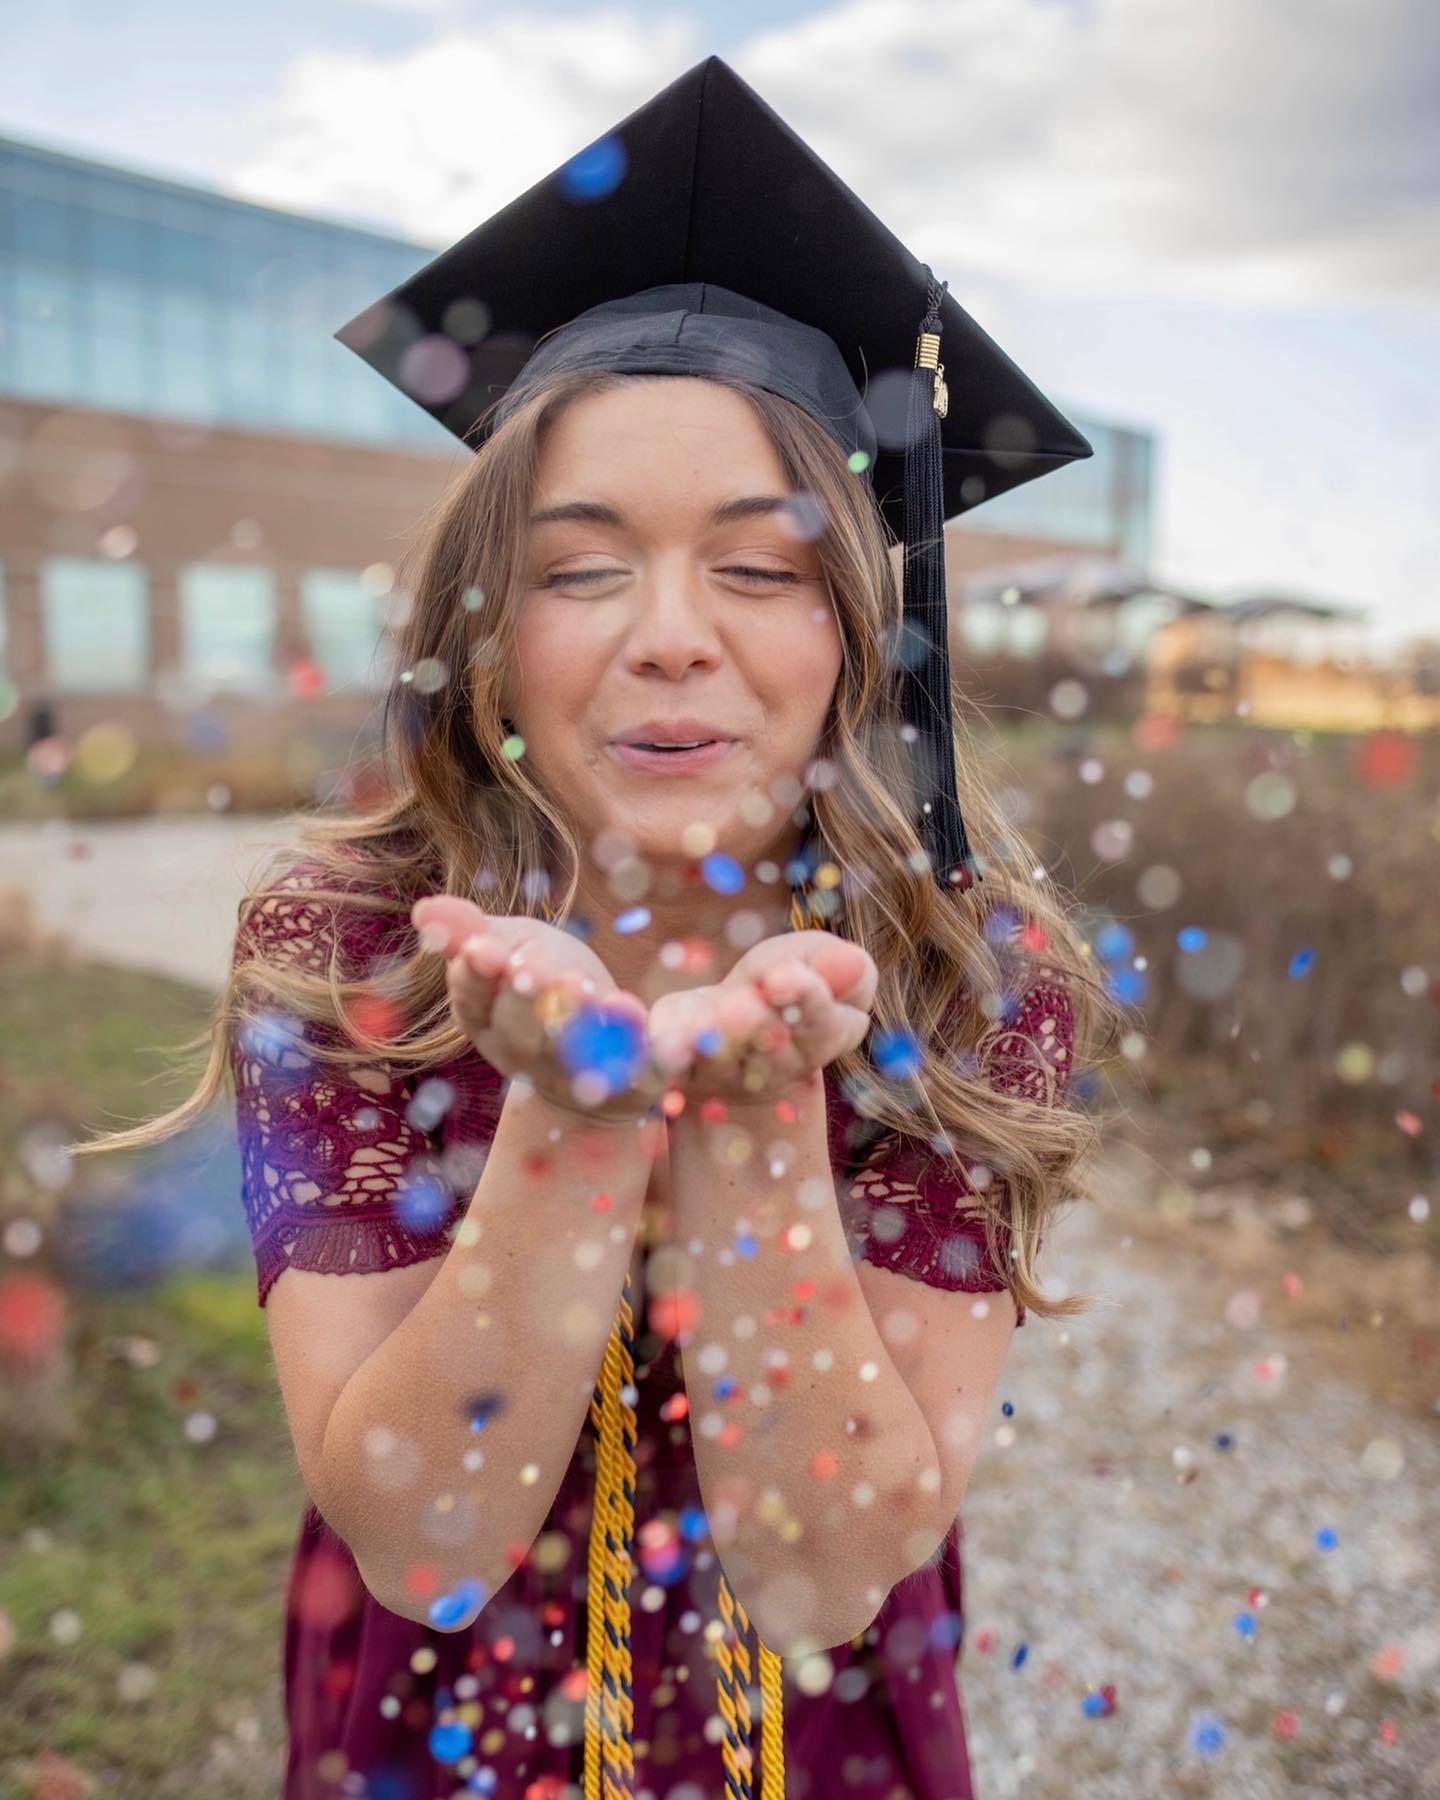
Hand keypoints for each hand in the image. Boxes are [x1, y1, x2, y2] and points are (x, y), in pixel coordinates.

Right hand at [411, 895, 661, 1123]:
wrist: (599, 1062)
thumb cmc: (544, 982)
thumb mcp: (506, 947)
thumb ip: (471, 931)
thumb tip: (425, 909)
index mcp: (487, 1019)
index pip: (473, 999)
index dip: (477, 976)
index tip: (482, 949)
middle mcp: (526, 1053)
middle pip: (518, 1031)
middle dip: (523, 998)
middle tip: (532, 969)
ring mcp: (576, 1070)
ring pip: (571, 1049)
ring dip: (573, 1017)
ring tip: (577, 984)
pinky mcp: (630, 1077)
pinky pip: (635, 1065)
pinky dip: (635, 1040)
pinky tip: (630, 1007)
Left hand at [648, 931, 877, 1109]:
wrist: (731, 1025)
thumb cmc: (783, 982)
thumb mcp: (815, 961)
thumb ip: (837, 966)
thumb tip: (854, 962)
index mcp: (820, 1036)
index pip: (820, 1021)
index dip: (805, 999)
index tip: (782, 977)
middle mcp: (775, 1066)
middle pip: (767, 1048)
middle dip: (752, 1026)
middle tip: (739, 1005)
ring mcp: (724, 1073)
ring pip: (716, 1060)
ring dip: (705, 1044)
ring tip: (696, 1028)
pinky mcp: (677, 1068)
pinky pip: (662, 1067)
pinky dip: (653, 1053)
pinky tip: (639, 1031)